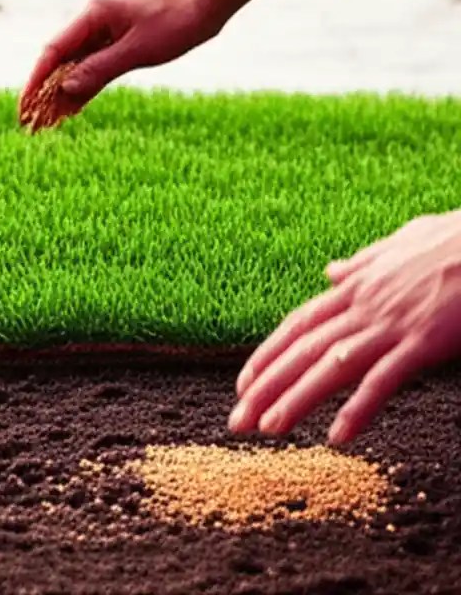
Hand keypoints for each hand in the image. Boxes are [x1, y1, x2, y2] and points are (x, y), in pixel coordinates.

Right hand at [20, 0, 222, 115]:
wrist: (208, 2)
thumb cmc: (176, 19)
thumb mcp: (137, 50)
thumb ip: (99, 69)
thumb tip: (65, 89)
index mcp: (92, 16)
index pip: (53, 52)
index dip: (36, 81)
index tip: (25, 106)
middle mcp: (93, 25)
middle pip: (59, 62)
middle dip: (44, 93)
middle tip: (30, 124)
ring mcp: (105, 35)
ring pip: (75, 69)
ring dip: (61, 96)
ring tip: (46, 124)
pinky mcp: (118, 45)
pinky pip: (92, 70)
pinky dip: (82, 90)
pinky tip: (70, 110)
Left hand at [228, 211, 460, 444]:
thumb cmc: (456, 240)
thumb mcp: (399, 245)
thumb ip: (363, 264)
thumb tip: (332, 272)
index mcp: (358, 286)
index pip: (298, 326)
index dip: (267, 356)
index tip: (243, 385)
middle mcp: (365, 306)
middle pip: (303, 351)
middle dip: (266, 387)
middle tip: (238, 421)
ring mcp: (392, 324)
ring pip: (331, 366)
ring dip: (296, 399)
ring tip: (268, 428)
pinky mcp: (424, 340)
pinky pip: (384, 379)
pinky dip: (358, 408)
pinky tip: (337, 436)